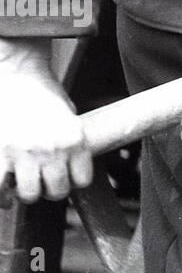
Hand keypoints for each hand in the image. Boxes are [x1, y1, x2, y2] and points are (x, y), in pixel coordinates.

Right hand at [0, 51, 92, 203]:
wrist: (20, 76)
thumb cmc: (44, 93)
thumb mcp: (69, 117)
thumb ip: (70, 143)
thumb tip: (69, 167)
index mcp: (75, 139)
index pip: (82, 180)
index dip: (72, 182)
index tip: (65, 178)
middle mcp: (54, 149)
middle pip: (57, 192)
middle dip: (49, 190)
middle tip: (43, 182)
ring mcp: (26, 152)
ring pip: (30, 194)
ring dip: (26, 193)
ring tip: (22, 185)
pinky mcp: (1, 153)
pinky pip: (0, 189)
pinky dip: (2, 197)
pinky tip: (4, 193)